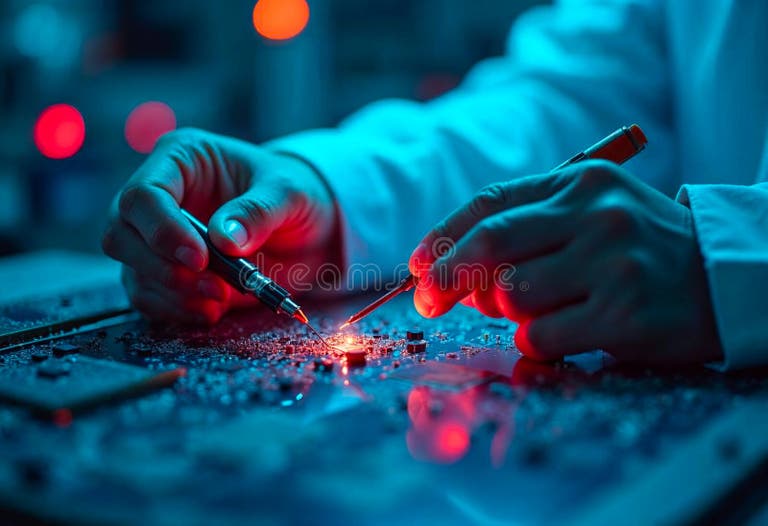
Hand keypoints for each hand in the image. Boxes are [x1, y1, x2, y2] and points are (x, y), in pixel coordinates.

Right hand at [102, 128, 338, 323]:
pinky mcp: (167, 272)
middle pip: (121, 234)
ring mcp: (158, 237)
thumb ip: (258, 211)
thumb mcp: (289, 193)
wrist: (307, 227)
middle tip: (212, 285)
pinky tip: (211, 310)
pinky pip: (150, 298)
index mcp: (181, 158)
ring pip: (132, 271)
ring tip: (219, 300)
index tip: (200, 259)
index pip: (143, 195)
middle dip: (161, 268)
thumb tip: (224, 239)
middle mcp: (160, 196)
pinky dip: (176, 310)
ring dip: (172, 294)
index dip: (163, 231)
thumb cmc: (294, 193)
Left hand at [408, 160, 722, 364]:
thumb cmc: (641, 247)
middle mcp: (595, 215)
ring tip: (541, 311)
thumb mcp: (592, 212)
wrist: (722, 278)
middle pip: (489, 245)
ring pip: (511, 296)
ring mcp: (611, 264)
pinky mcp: (623, 315)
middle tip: (425, 301)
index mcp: (580, 183)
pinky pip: (540, 336)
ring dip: (507, 314)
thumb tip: (448, 264)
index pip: (491, 202)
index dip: (442, 234)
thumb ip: (527, 226)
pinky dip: (535, 343)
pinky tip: (564, 336)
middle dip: (444, 277)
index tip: (414, 264)